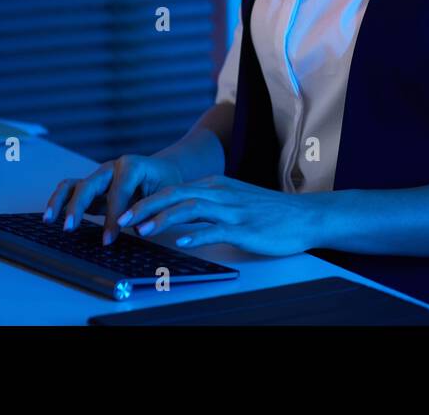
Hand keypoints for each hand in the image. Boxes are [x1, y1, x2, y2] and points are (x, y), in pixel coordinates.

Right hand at [43, 153, 184, 243]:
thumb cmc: (166, 184)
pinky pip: (70, 191)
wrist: (163, 172)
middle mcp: (111, 168)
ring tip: (49, 220)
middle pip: (89, 184)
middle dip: (78, 207)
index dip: (113, 216)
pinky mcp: (92, 188)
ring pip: (73, 185)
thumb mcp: (166, 195)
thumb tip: (137, 229)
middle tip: (71, 228)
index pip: (118, 192)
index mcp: (132, 166)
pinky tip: (51, 218)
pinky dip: (59, 202)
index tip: (109, 239)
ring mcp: (99, 177)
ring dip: (60, 202)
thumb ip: (152, 211)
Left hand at [117, 174, 323, 256]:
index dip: (148, 200)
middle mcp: (221, 193)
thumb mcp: (236, 200)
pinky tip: (182, 241)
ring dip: (165, 218)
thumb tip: (181, 216)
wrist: (306, 216)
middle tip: (122, 219)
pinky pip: (217, 229)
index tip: (126, 213)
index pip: (174, 189)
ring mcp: (233, 210)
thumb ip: (210, 203)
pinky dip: (197, 234)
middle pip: (176, 194)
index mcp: (217, 186)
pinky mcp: (245, 227)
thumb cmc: (271, 212)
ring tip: (144, 230)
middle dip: (146, 206)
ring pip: (192, 208)